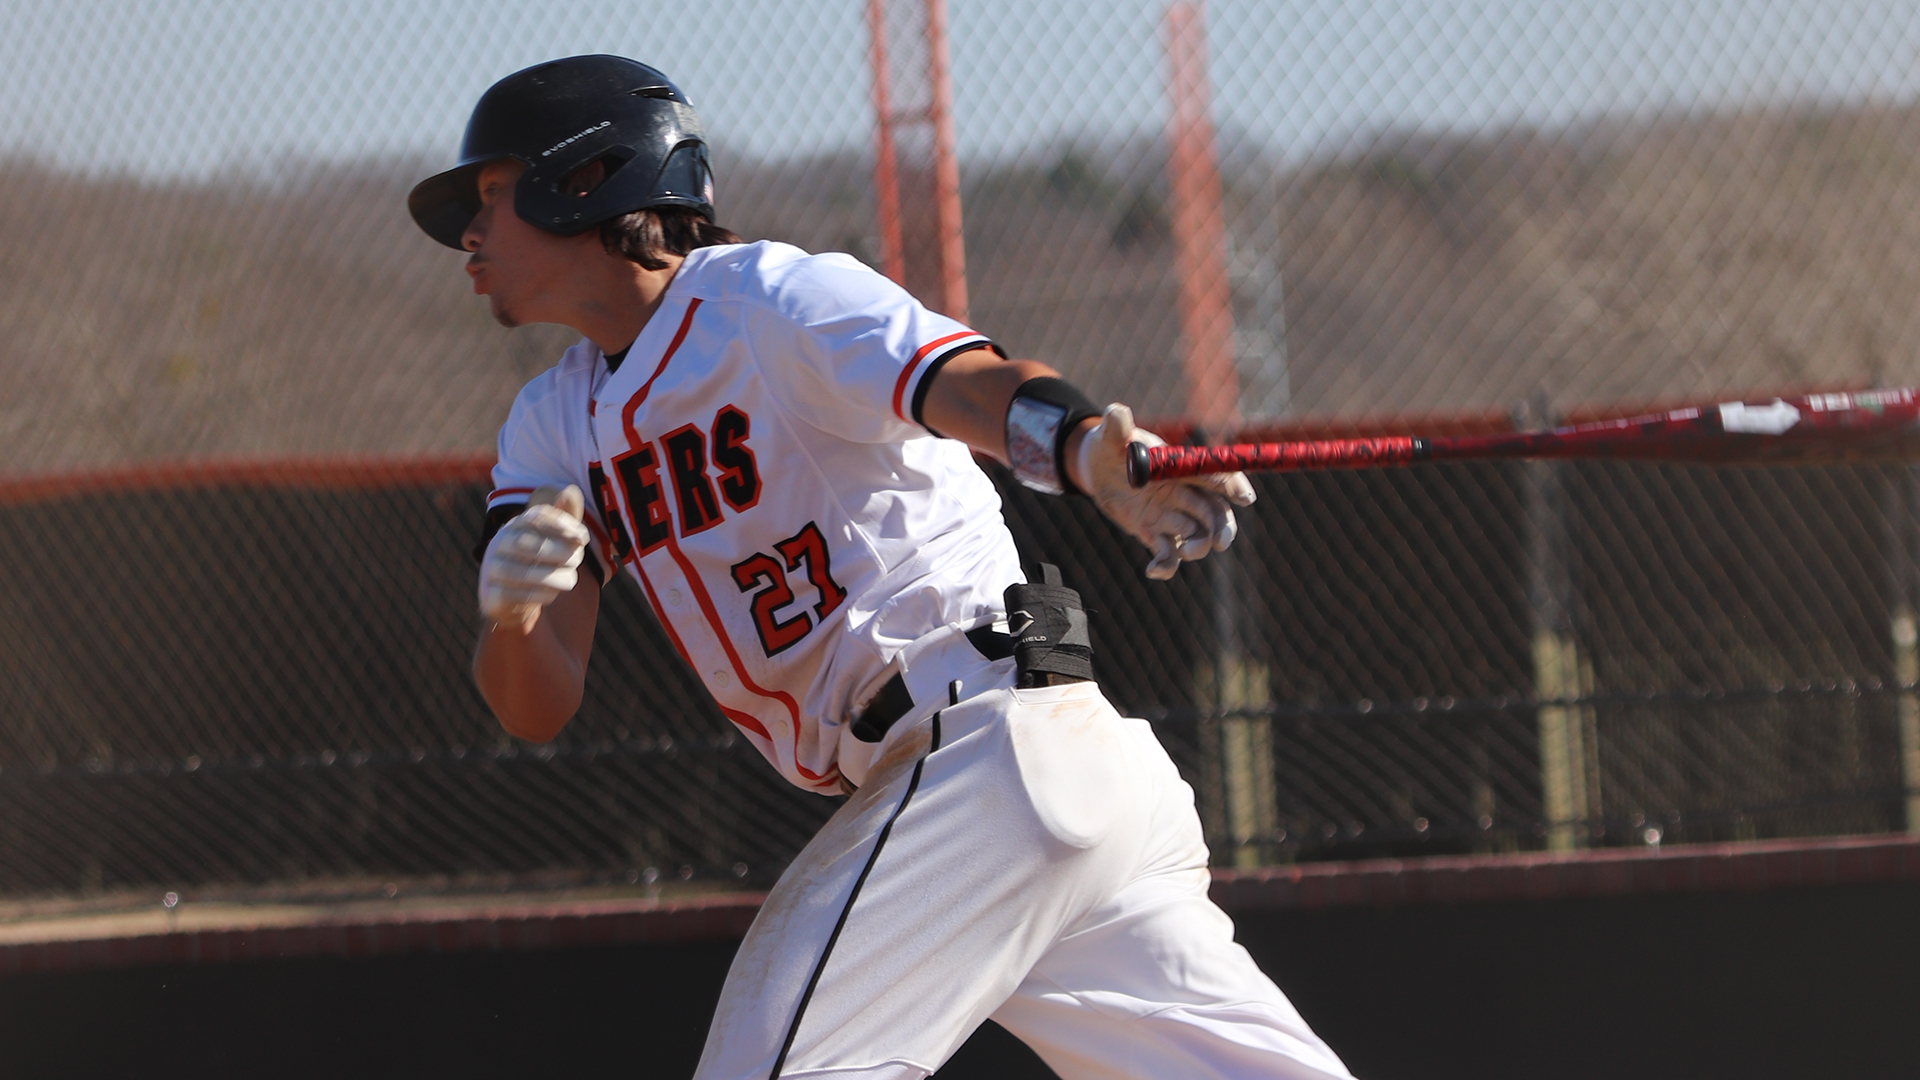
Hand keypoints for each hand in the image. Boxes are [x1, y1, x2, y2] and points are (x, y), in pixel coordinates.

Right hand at [479, 484, 589, 631]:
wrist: (513, 599)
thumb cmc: (540, 561)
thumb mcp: (555, 539)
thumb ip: (566, 517)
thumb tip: (571, 491)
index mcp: (515, 526)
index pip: (536, 517)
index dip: (562, 524)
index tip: (583, 537)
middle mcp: (499, 544)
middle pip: (529, 544)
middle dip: (560, 552)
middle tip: (578, 560)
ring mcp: (491, 570)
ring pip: (521, 572)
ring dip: (552, 576)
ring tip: (570, 581)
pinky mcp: (490, 595)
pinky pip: (513, 595)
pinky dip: (537, 594)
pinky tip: (552, 594)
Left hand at [1074, 404, 1254, 579]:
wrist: (1095, 468)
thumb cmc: (1111, 445)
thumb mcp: (1111, 435)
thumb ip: (1118, 427)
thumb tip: (1116, 411)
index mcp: (1182, 467)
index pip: (1215, 475)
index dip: (1233, 485)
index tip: (1245, 497)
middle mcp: (1183, 492)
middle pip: (1214, 512)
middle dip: (1223, 527)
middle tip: (1221, 542)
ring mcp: (1170, 515)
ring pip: (1196, 535)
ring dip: (1198, 546)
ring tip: (1186, 552)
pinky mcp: (1153, 533)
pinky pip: (1168, 554)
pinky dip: (1166, 565)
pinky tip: (1153, 571)